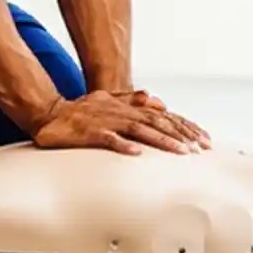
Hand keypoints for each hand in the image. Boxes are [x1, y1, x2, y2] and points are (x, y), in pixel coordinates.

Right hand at [32, 90, 208, 155]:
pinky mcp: (91, 133)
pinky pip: (109, 139)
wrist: (49, 113)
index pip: (163, 116)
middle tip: (199, 148)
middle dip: (180, 135)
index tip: (202, 139)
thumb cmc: (81, 110)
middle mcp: (122, 112)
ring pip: (140, 130)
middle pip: (157, 122)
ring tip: (180, 151)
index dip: (185, 126)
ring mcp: (107, 122)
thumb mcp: (110, 100)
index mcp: (129, 107)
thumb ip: (133, 99)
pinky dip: (123, 145)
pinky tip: (137, 153)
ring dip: (162, 140)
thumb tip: (159, 100)